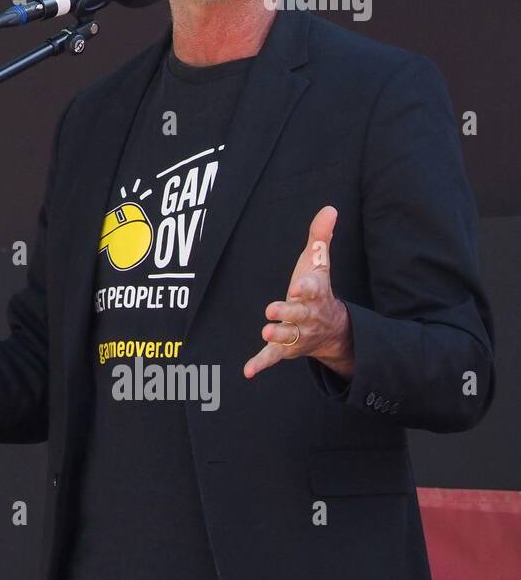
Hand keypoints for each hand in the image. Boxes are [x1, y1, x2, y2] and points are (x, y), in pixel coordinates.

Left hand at [244, 205, 354, 380]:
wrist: (332, 329)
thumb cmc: (317, 290)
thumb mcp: (318, 264)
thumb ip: (320, 237)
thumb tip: (329, 208)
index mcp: (315, 293)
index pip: (313, 289)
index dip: (306, 288)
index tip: (298, 287)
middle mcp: (308, 315)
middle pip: (298, 314)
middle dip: (287, 313)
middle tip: (272, 310)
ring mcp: (298, 333)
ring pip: (288, 336)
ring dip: (277, 335)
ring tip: (266, 332)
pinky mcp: (286, 349)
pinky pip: (274, 358)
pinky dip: (261, 364)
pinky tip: (248, 371)